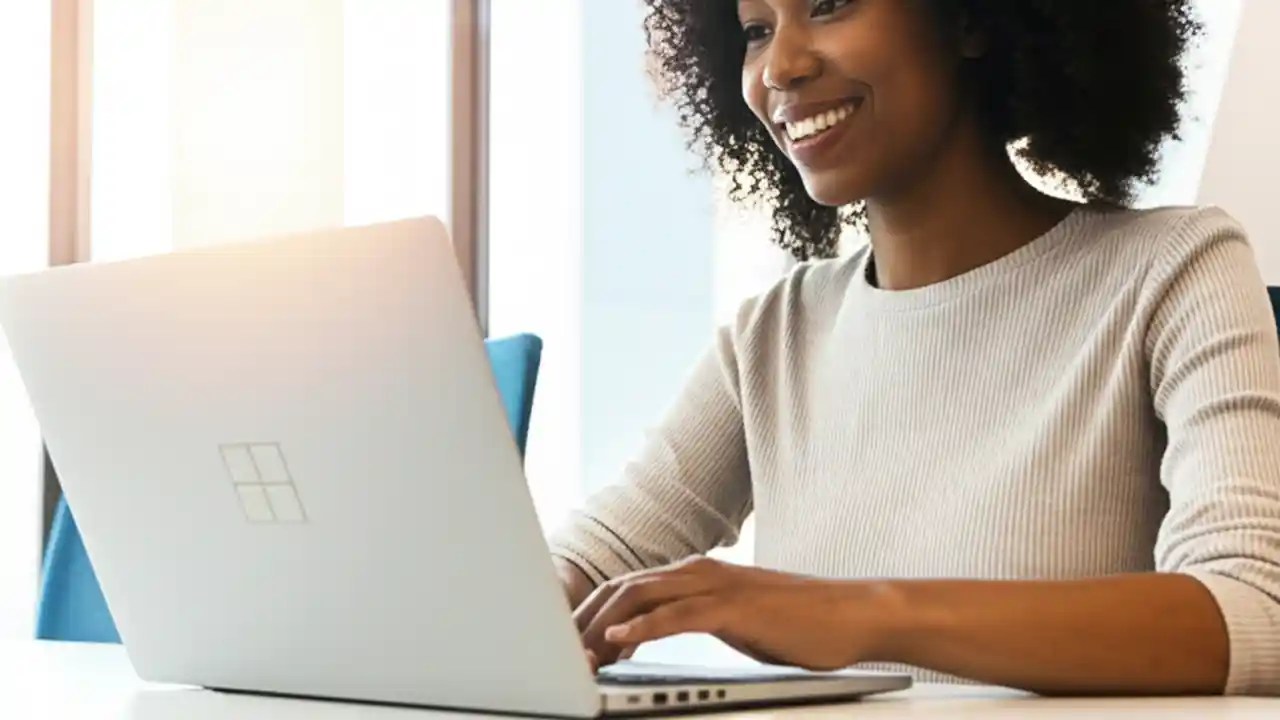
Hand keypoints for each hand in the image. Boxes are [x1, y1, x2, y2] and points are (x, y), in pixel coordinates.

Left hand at [573, 556, 900, 670]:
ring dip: (603, 625)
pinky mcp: (735, 607)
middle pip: (624, 588)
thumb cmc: (797, 622)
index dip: (591, 611)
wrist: (852, 614)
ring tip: (577, 652)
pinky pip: (678, 616)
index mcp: (696, 574)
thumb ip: (693, 618)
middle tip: (558, 651)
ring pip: (642, 596)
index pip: (629, 587)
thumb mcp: (733, 619)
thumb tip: (653, 634)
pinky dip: (643, 628)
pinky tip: (619, 642)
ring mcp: (717, 586)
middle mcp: (700, 572)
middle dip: (584, 620)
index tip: (567, 641)